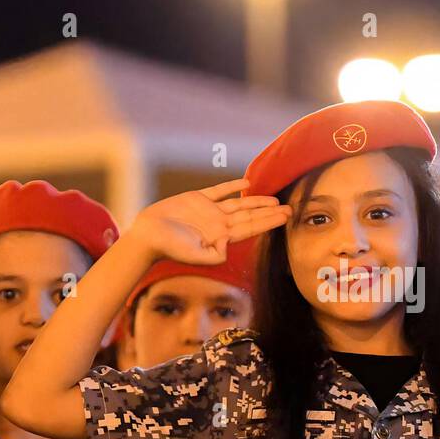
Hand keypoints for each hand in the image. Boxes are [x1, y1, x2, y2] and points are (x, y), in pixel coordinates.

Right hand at [132, 178, 290, 263]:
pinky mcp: (197, 199)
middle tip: (291, 209)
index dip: (269, 222)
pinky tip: (247, 182)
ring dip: (257, 201)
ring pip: (239, 204)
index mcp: (221, 237)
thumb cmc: (170, 248)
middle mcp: (219, 224)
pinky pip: (219, 191)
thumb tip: (230, 243)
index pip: (251, 228)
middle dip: (270, 213)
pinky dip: (233, 186)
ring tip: (275, 199)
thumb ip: (215, 254)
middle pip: (250, 217)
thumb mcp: (195, 256)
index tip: (286, 218)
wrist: (148, 235)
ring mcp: (209, 211)